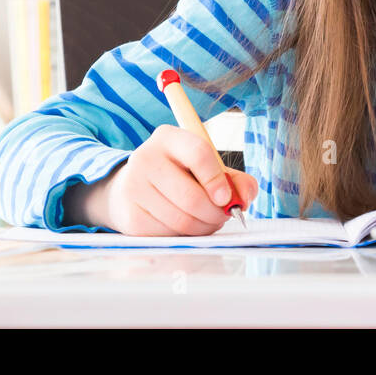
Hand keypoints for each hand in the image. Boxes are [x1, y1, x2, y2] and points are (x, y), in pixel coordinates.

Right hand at [80, 125, 257, 234]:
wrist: (133, 188)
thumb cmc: (179, 175)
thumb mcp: (206, 167)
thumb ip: (234, 179)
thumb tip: (246, 196)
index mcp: (169, 138)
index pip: (198, 154)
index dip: (217, 180)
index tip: (226, 198)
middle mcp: (146, 158)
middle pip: (191, 196)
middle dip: (215, 214)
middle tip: (224, 216)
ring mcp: (134, 188)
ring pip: (181, 220)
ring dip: (204, 227)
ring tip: (208, 221)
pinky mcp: (130, 216)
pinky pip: (168, 235)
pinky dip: (185, 236)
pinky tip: (186, 226)